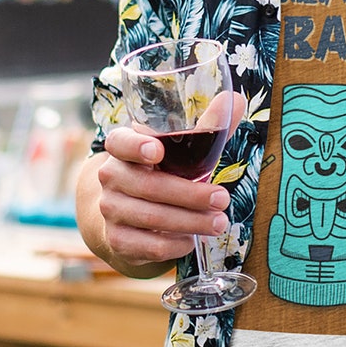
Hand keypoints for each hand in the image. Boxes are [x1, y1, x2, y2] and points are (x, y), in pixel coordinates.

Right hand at [86, 96, 245, 271]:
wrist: (126, 217)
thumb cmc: (161, 173)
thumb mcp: (180, 151)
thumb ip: (207, 127)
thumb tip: (235, 100)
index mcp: (123, 148)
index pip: (120, 142)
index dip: (136, 146)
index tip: (157, 151)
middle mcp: (111, 177)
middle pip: (148, 186)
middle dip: (190, 194)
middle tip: (223, 198)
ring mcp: (110, 210)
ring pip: (152, 218)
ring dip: (190, 222)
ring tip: (219, 223)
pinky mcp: (117, 240)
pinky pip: (149, 246)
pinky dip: (175, 245)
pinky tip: (192, 241)